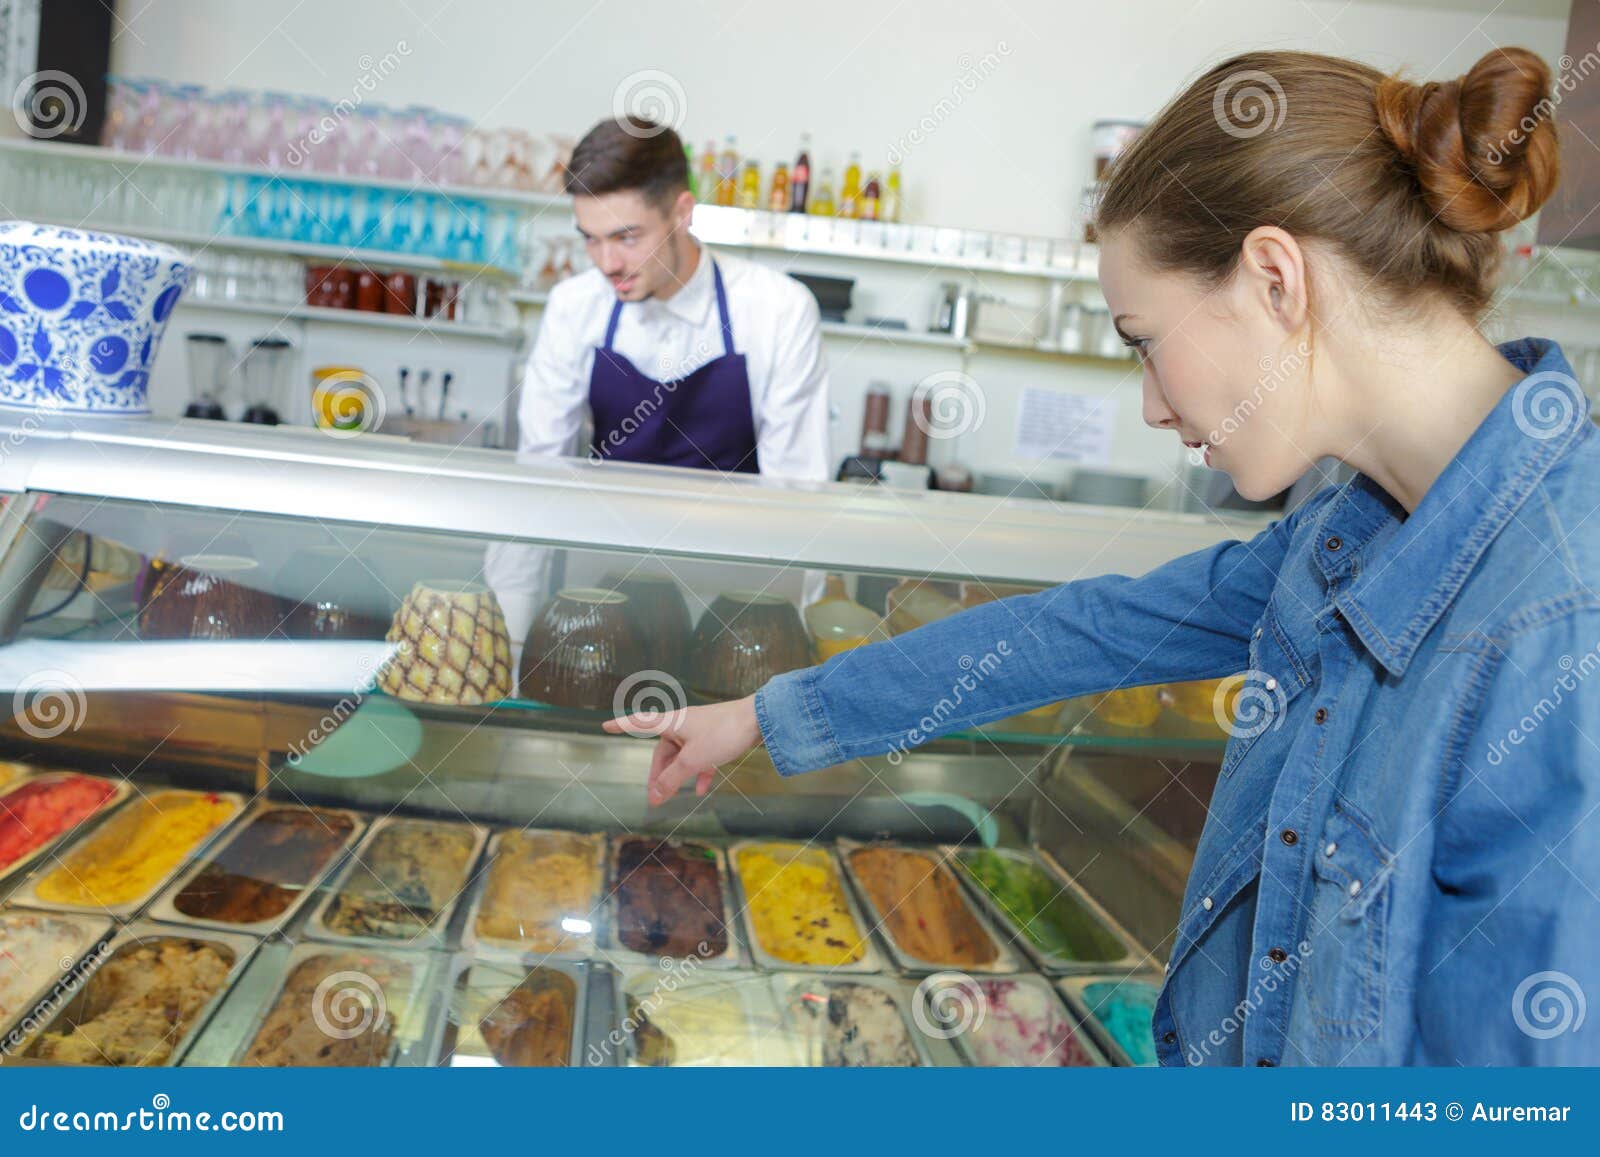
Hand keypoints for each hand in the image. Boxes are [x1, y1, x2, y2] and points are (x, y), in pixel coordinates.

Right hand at [602, 694, 762, 806]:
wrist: (760, 720)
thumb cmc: (723, 732)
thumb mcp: (693, 759)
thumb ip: (672, 778)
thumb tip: (655, 795)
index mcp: (671, 722)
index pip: (639, 722)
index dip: (621, 725)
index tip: (605, 725)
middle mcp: (682, 725)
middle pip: (662, 752)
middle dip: (658, 775)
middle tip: (654, 798)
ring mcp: (699, 732)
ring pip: (681, 757)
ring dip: (677, 777)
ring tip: (671, 798)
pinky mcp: (715, 739)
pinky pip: (700, 758)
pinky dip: (698, 773)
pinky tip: (701, 789)